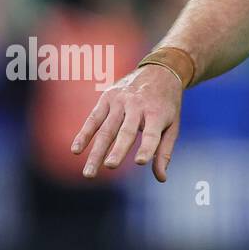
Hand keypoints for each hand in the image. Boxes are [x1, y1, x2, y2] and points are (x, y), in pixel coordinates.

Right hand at [71, 64, 182, 181]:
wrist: (160, 71)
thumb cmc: (167, 105)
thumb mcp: (172, 126)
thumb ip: (164, 152)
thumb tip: (161, 178)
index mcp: (157, 113)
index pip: (152, 134)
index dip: (147, 148)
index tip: (140, 162)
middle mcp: (137, 106)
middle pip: (125, 132)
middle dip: (117, 150)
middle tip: (110, 167)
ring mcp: (120, 101)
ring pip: (106, 129)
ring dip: (96, 151)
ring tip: (90, 173)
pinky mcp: (107, 98)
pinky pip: (93, 119)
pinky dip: (84, 134)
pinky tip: (76, 150)